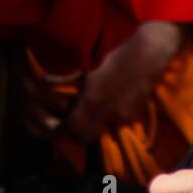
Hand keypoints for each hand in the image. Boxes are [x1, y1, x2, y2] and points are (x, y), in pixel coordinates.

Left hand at [65, 22, 181, 142]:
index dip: (66, 127)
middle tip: (78, 120)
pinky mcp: (134, 114)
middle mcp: (106, 112)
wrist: (148, 56)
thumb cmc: (115, 57)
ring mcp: (121, 115)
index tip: (65, 120)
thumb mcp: (88, 67)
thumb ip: (65, 78)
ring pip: (103, 129)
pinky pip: (118, 121)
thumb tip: (44, 80)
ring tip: (97, 108)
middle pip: (87, 136)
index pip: (73, 128)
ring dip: (98, 124)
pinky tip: (115, 102)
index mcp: (91, 101)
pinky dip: (114, 116)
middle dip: (80, 132)